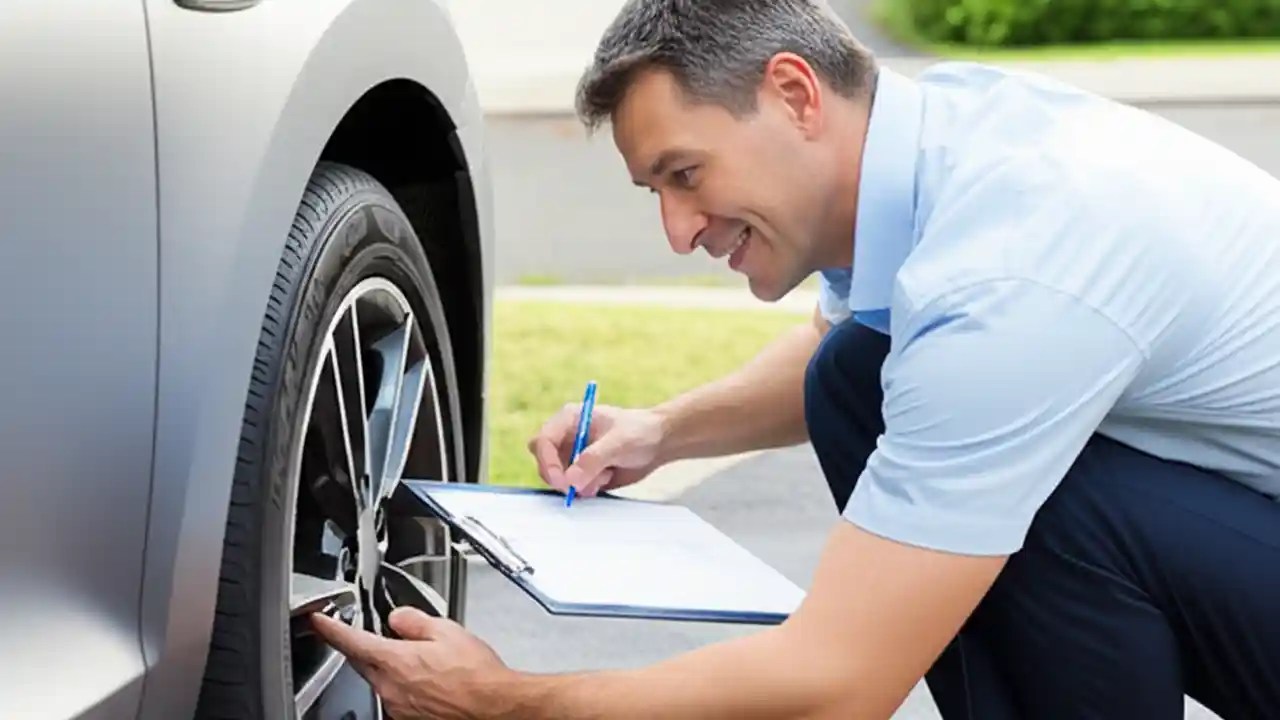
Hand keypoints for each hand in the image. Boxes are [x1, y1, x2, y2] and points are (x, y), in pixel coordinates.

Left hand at [311, 607, 513, 719]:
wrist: (493, 709)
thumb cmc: (475, 675)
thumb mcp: (447, 631)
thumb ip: (414, 621)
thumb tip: (398, 618)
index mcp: (394, 661)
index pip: (350, 641)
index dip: (330, 629)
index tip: (319, 622)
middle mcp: (389, 688)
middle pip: (364, 663)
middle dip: (366, 648)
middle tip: (383, 638)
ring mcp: (398, 708)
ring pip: (382, 681)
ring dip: (393, 669)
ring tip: (426, 664)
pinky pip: (398, 698)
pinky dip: (406, 687)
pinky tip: (430, 683)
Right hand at [528, 404, 666, 497]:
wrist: (657, 443)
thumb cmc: (639, 432)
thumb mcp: (618, 443)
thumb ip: (593, 459)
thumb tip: (570, 480)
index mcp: (569, 419)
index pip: (544, 441)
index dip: (547, 462)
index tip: (562, 481)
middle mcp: (566, 437)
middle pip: (544, 462)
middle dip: (558, 478)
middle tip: (576, 489)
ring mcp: (572, 456)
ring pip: (557, 478)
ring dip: (578, 484)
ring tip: (604, 475)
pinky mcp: (581, 473)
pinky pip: (572, 488)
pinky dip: (586, 489)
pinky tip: (606, 478)